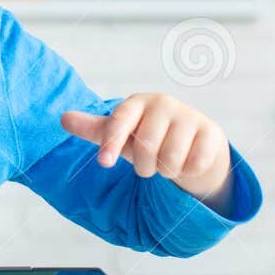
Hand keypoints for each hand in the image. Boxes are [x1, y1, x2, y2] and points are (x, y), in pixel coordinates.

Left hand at [60, 93, 231, 198]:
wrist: (190, 142)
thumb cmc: (147, 137)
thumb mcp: (120, 135)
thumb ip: (93, 129)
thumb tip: (63, 119)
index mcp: (137, 102)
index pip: (120, 121)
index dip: (111, 143)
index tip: (103, 163)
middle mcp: (164, 103)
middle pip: (147, 146)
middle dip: (145, 166)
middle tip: (148, 166)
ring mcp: (190, 116)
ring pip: (171, 159)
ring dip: (166, 170)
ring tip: (167, 163)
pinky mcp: (211, 132)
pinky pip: (195, 163)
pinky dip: (188, 172)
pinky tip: (188, 162)